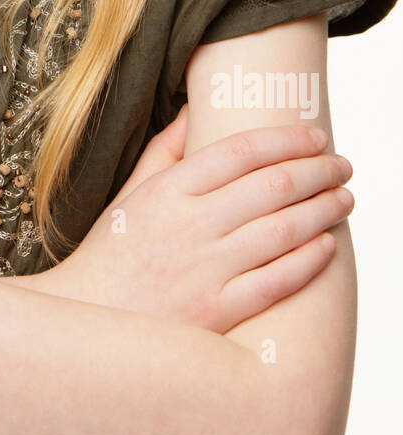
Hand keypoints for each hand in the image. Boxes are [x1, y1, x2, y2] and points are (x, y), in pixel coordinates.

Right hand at [4, 108, 353, 333]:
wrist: (89, 325)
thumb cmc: (113, 253)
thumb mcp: (132, 193)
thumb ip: (166, 150)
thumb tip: (194, 109)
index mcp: (168, 190)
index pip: (240, 151)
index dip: (286, 139)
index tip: (315, 136)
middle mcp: (188, 225)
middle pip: (270, 186)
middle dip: (317, 170)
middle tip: (342, 164)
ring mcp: (204, 270)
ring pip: (281, 230)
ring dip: (322, 209)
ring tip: (344, 198)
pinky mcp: (216, 312)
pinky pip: (275, 281)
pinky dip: (307, 260)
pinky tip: (326, 244)